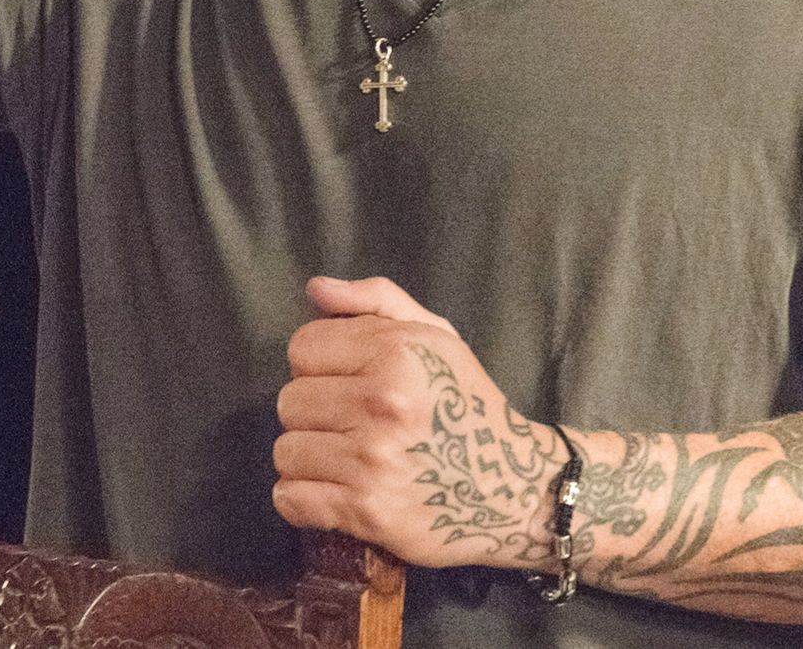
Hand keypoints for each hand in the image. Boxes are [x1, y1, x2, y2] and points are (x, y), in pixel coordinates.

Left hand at [272, 275, 563, 570]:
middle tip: (351, 424)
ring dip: (309, 458)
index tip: (348, 381)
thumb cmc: (467, 406)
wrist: (516, 489)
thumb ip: (375, 300)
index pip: (302, 347)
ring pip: (286, 451)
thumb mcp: (436, 336)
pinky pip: (291, 499)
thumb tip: (316, 289)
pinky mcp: (368, 512)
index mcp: (397, 352)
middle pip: (289, 401)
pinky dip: (303, 500)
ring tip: (346, 458)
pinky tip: (333, 491)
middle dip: (315, 412)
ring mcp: (373, 461)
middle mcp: (383, 403)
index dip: (321, 364)